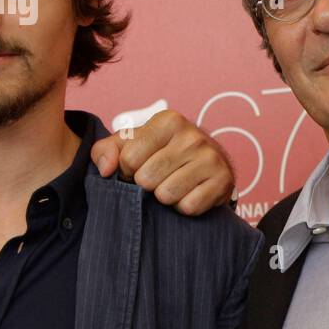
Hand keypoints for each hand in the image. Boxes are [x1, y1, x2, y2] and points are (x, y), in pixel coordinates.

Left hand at [90, 109, 235, 215]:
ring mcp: (211, 158)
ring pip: (166, 195)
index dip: (127, 170)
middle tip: (158, 178)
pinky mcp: (223, 181)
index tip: (139, 167)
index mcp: (169, 121)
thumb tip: (105, 169)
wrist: (209, 164)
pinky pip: (189, 207)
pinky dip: (184, 207)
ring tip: (174, 185)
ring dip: (165, 198)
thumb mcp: (132, 144)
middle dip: (146, 185)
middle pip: (146, 179)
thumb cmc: (163, 153)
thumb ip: (106, 151)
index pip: (128, 159)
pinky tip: (190, 194)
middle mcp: (193, 136)